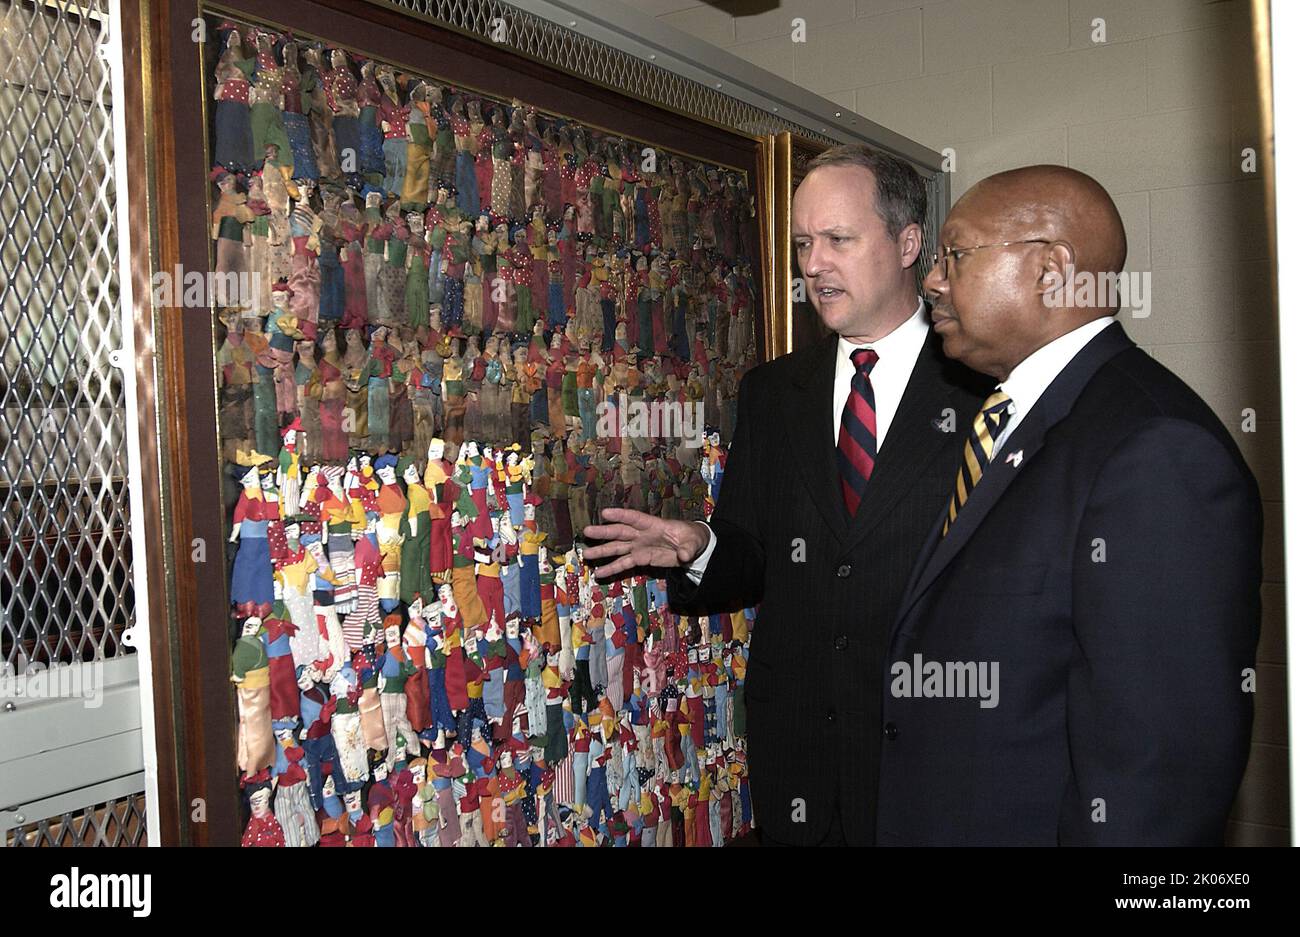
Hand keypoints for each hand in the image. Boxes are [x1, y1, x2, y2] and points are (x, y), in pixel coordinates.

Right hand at [581, 508, 708, 578]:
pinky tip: (600, 573)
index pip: (635, 518)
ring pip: (618, 547)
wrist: (693, 547)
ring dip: (602, 551)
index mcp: (654, 524)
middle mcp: (642, 534)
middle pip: (620, 532)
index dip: (620, 515)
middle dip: (604, 532)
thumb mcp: (693, 541)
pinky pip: (624, 563)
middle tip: (587, 532)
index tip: (605, 513)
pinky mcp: (641, 558)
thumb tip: (685, 555)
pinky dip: (612, 568)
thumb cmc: (692, 537)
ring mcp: (639, 546)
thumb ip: (688, 548)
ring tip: (586, 555)